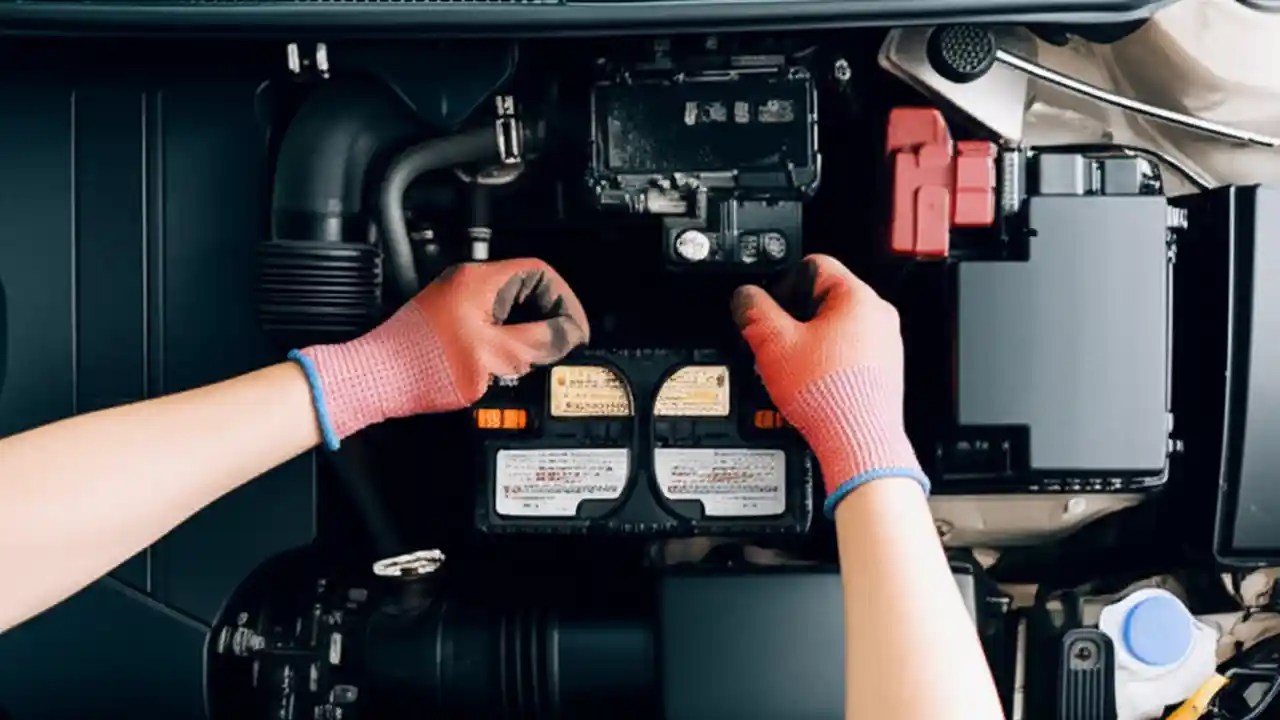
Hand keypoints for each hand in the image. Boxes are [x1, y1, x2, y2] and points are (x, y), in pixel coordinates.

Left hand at [294, 258, 588, 448]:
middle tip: (559, 344)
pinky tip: (505, 364)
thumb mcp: (495, 357)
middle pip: (526, 288)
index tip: (573, 328)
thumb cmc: (422, 366)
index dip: (565, 300)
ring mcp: (455, 301)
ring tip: (533, 358)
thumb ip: (540, 342)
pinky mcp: (446, 321)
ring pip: (508, 307)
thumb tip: (569, 334)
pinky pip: (490, 321)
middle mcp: (466, 283)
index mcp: (479, 280)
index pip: (540, 273)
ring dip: (527, 330)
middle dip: (549, 316)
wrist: (374, 380)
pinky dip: (506, 338)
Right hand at [732, 254, 925, 513]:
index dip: (782, 283)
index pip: (813, 265)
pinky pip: (848, 352)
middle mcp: (878, 315)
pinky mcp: (883, 369)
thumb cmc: (828, 395)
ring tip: (793, 367)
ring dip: (809, 341)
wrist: (858, 442)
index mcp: (857, 297)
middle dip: (793, 318)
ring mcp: (885, 343)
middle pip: (824, 298)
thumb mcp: (774, 345)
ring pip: (836, 327)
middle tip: (775, 343)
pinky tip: (812, 383)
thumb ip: (754, 312)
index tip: (767, 307)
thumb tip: (745, 297)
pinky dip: (827, 362)